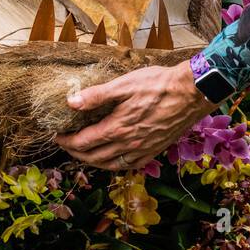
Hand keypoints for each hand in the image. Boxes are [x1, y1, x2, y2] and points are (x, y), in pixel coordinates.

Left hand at [55, 60, 215, 169]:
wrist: (192, 93)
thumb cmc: (158, 84)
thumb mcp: (123, 84)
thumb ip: (96, 96)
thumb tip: (71, 102)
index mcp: (118, 128)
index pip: (84, 142)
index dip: (67, 141)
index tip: (57, 136)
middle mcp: (129, 144)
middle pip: (94, 157)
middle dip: (76, 154)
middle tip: (67, 145)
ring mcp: (143, 150)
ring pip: (111, 165)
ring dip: (94, 162)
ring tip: (85, 154)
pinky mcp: (155, 150)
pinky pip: (130, 165)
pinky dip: (115, 164)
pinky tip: (113, 158)